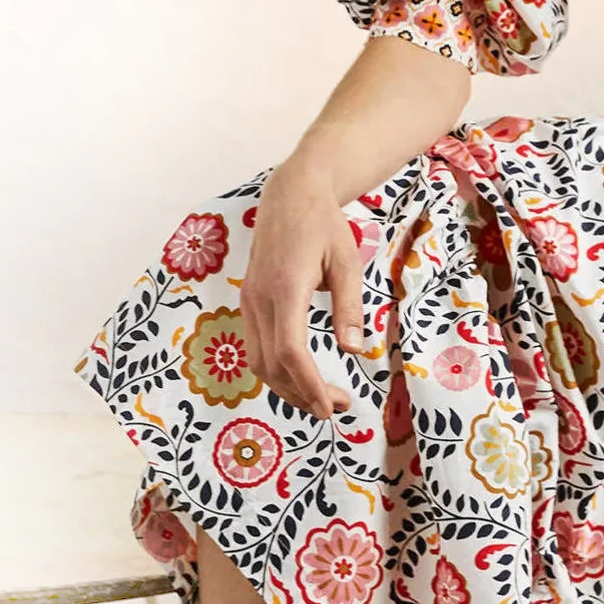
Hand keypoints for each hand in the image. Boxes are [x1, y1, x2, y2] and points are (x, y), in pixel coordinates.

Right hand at [239, 160, 370, 419]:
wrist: (290, 195)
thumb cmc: (323, 226)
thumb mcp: (346, 262)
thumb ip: (349, 307)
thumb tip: (354, 350)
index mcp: (285, 289)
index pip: (291, 352)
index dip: (309, 385)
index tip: (331, 406)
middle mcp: (259, 300)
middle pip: (271, 366)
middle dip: (302, 394)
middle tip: (337, 408)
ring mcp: (249, 301)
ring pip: (258, 362)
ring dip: (287, 387)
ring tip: (320, 400)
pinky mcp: (249, 301)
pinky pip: (256, 347)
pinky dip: (276, 370)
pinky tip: (300, 377)